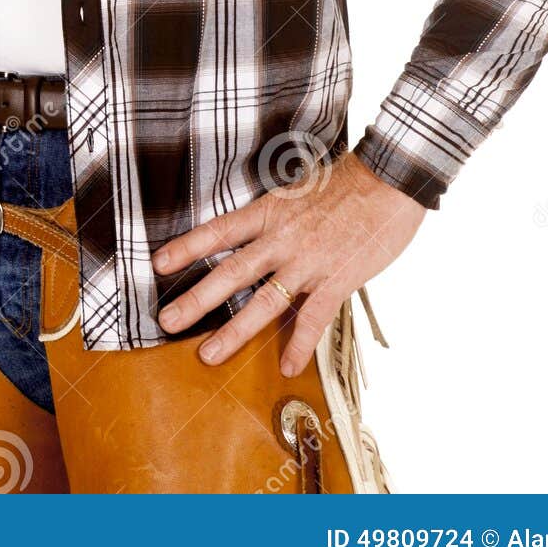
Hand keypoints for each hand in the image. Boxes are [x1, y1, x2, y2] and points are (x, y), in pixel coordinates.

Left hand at [151, 148, 426, 375]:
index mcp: (270, 212)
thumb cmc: (347, 181)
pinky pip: (312, 319)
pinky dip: (299, 345)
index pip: (219, 231)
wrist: (388, 180)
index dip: (187, 247)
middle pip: (230, 272)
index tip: (158, 263)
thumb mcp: (300, 190)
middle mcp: (281, 238)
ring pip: (262, 302)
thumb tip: (262, 235)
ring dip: (233, 332)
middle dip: (196, 299)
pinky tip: (286, 367)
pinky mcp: (336, 280)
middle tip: (166, 321)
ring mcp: (307, 262)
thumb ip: (278, 216)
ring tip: (208, 355)